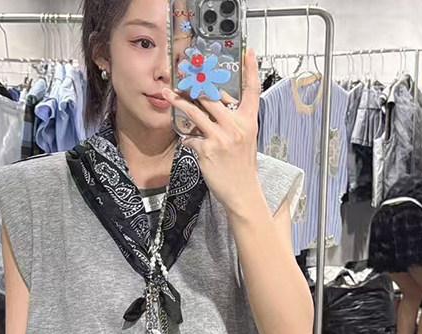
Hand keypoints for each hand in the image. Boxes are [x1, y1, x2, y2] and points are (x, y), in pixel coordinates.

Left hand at [162, 47, 261, 214]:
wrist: (242, 192)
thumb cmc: (242, 167)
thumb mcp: (246, 140)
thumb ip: (234, 122)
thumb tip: (217, 107)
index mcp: (248, 122)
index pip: (253, 91)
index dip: (252, 70)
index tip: (249, 53)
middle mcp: (235, 127)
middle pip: (213, 97)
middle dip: (196, 86)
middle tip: (184, 77)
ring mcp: (220, 138)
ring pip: (195, 112)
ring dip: (179, 102)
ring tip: (168, 94)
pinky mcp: (207, 150)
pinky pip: (191, 138)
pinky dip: (187, 140)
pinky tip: (189, 143)